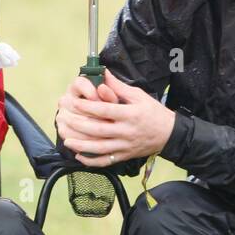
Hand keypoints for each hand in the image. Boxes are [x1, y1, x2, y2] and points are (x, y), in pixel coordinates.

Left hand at [56, 68, 175, 165]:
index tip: (75, 103)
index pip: (106, 111)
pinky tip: (79, 155)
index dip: (89, 107)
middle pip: (99, 130)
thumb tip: (102, 73)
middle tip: (65, 120)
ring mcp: (125, 146)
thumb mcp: (138, 95)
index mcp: (130, 114)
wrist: (169, 134)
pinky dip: (91, 160)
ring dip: (82, 145)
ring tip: (67, 140)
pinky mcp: (125, 156)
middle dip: (79, 126)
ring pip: (100, 148)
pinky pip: (106, 161)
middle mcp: (127, 131)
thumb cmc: (153, 112)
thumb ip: (118, 87)